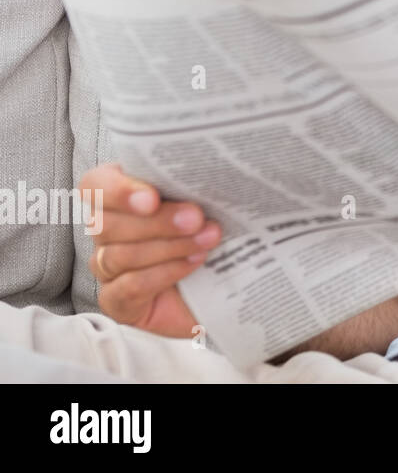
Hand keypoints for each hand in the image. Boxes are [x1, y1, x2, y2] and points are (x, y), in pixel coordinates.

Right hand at [80, 163, 221, 337]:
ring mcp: (108, 269)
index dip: (117, 191)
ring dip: (168, 246)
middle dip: (157, 221)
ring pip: (117, 256)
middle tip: (196, 218)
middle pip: (106, 223)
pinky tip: (193, 262)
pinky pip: (128, 287)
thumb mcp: (204, 200)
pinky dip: (163, 273)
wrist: (228, 281)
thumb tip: (203, 172)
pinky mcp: (118, 301)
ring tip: (207, 239)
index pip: (94, 185)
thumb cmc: (210, 229)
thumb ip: (192, 185)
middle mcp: (107, 231)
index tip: (152, 198)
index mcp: (121, 195)